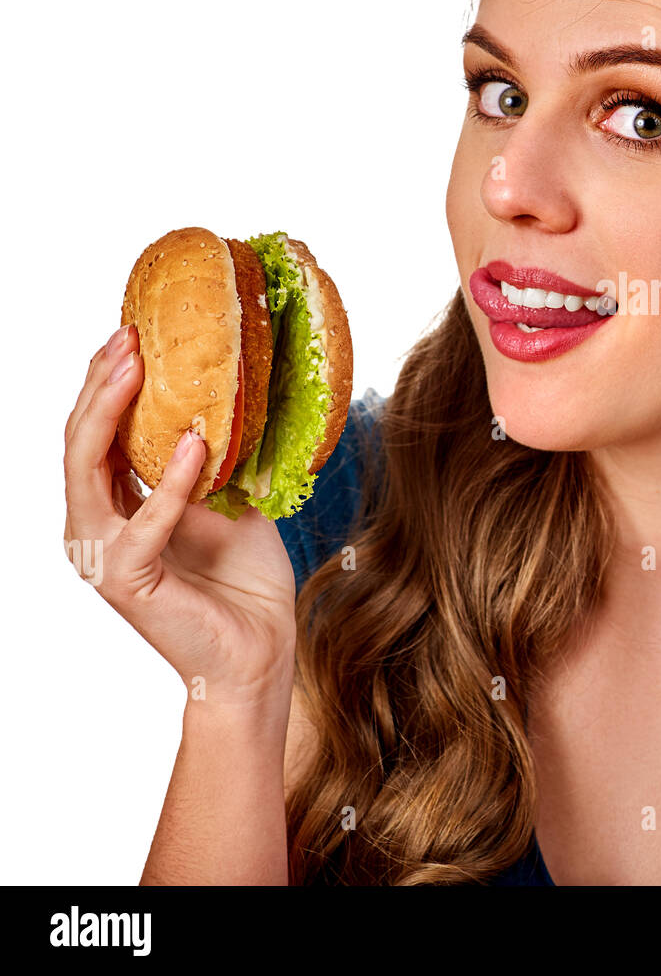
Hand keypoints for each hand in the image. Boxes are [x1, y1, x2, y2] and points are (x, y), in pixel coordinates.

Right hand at [63, 323, 297, 710]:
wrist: (259, 649)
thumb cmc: (244, 580)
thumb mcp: (230, 499)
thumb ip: (213, 457)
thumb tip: (228, 395)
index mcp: (116, 508)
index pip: (96, 434)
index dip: (107, 382)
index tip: (133, 332)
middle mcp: (98, 529)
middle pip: (80, 442)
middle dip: (99, 383)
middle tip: (126, 335)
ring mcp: (105, 555)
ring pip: (87, 471)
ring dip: (111, 414)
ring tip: (136, 367)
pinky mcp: (129, 579)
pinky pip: (146, 520)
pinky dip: (169, 481)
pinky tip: (193, 442)